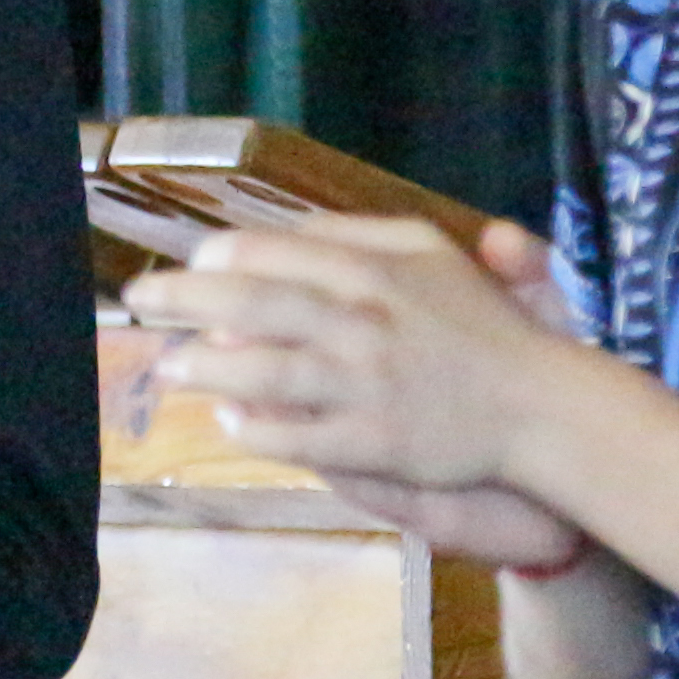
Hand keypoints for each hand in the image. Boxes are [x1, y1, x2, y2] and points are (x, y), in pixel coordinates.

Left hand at [123, 215, 591, 531]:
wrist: (539, 405)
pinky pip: (299, 437)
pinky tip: (227, 420)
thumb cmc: (480, 323)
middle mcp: (364, 323)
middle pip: (252, 305)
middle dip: (183, 301)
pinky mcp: (374, 444)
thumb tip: (284, 234)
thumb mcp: (429, 252)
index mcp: (375, 270)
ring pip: (265, 374)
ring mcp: (367, 387)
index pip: (273, 252)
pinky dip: (256, 428)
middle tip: (138, 301)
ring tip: (164, 367)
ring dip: (204, 370)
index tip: (188, 263)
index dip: (217, 257)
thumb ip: (357, 235)